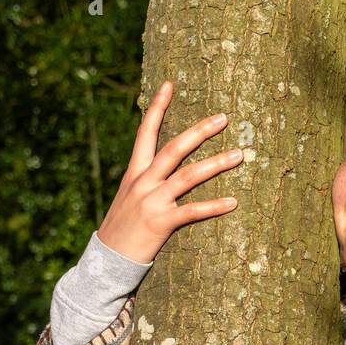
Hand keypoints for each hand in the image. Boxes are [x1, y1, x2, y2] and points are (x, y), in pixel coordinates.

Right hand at [95, 80, 241, 264]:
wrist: (106, 260)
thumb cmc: (122, 229)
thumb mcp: (129, 198)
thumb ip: (145, 181)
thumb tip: (162, 167)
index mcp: (135, 173)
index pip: (145, 132)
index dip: (157, 107)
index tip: (170, 84)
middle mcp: (143, 182)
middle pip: (174, 148)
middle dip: (199, 131)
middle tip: (223, 117)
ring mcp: (152, 202)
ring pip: (188, 176)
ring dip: (216, 163)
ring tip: (239, 155)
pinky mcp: (161, 224)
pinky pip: (192, 212)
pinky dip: (213, 206)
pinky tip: (233, 202)